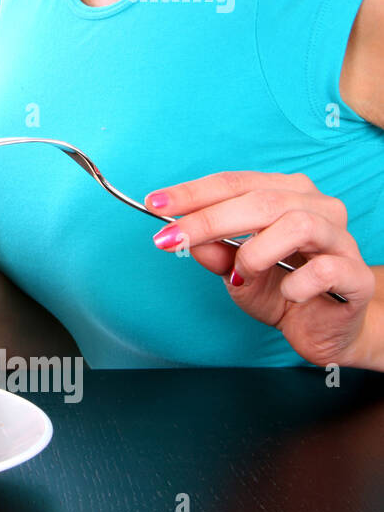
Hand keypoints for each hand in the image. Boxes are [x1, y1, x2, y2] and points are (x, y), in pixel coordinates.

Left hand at [144, 171, 376, 366]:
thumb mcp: (236, 272)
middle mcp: (318, 207)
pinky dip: (295, 284)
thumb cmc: (281, 290)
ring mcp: (342, 239)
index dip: (192, 193)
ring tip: (243, 276)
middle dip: (208, 219)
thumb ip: (213, 252)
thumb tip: (179, 234)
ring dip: (256, 253)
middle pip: (260, 199)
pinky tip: (287, 294)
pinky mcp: (357, 274)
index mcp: (286, 194)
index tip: (154, 204)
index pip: (234, 182)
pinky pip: (326, 269)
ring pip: (297, 224)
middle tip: (171, 240)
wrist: (325, 328)